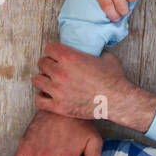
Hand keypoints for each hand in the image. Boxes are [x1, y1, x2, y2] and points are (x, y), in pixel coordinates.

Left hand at [32, 43, 155, 130]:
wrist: (118, 101)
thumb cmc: (114, 79)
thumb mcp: (105, 56)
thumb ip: (92, 51)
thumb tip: (91, 48)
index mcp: (70, 57)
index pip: (48, 48)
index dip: (53, 51)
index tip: (55, 55)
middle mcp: (61, 72)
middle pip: (42, 63)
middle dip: (48, 64)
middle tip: (54, 69)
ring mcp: (58, 90)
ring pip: (37, 80)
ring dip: (43, 79)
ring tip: (50, 81)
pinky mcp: (59, 106)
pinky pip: (39, 100)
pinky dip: (42, 97)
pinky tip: (49, 95)